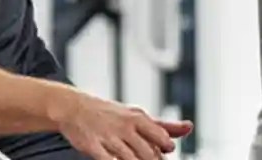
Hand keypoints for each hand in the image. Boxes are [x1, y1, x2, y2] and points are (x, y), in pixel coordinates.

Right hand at [55, 94, 191, 159]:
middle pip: (149, 154)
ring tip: (131, 159)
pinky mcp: (93, 146)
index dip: (165, 150)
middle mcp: (125, 127)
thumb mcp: (136, 115)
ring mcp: (109, 137)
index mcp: (138, 118)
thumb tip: (189, 128)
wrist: (72, 106)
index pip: (162, 140)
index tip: (159, 154)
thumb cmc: (108, 114)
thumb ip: (163, 125)